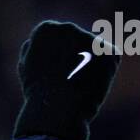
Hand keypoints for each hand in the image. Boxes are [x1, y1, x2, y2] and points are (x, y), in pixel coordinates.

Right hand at [13, 20, 119, 139]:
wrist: (56, 112)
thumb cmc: (39, 97)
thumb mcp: (27, 69)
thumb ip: (38, 50)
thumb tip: (42, 42)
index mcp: (45, 30)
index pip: (58, 43)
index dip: (57, 65)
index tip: (51, 81)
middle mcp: (67, 28)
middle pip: (77, 46)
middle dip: (76, 64)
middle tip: (66, 86)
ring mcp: (88, 38)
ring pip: (94, 53)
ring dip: (91, 68)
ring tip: (78, 88)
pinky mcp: (107, 51)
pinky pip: (112, 61)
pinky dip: (107, 75)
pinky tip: (93, 86)